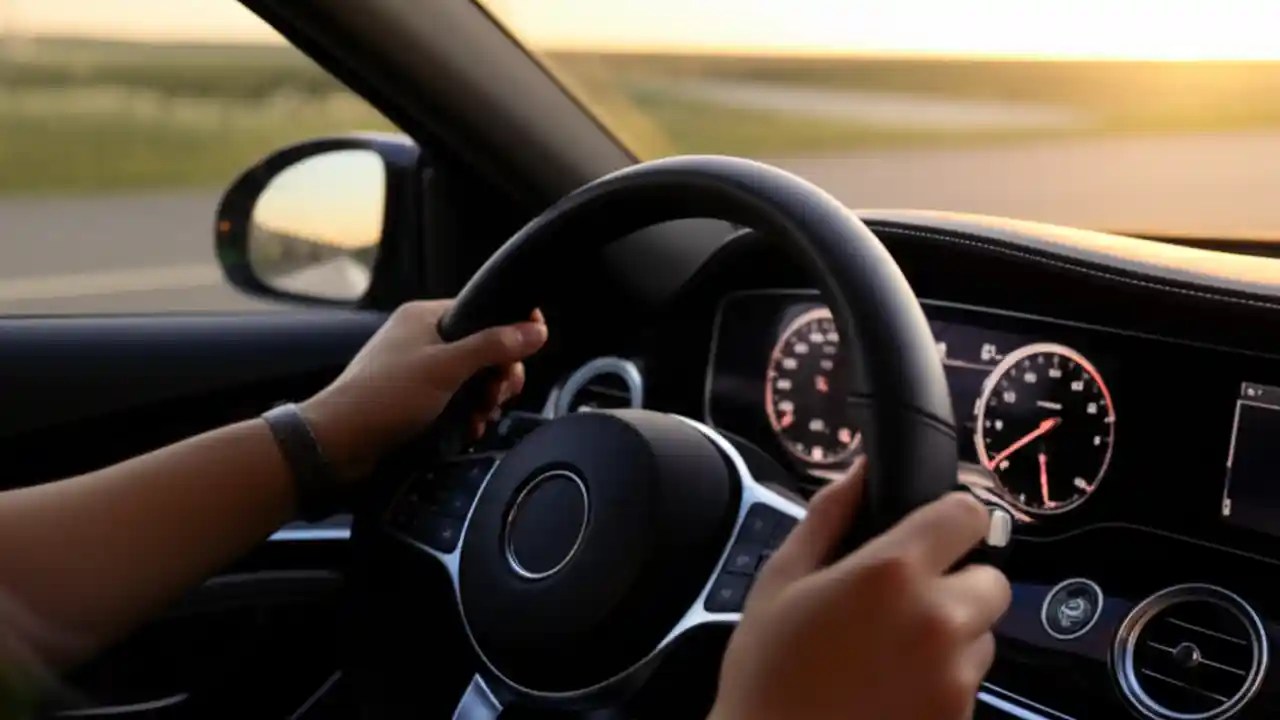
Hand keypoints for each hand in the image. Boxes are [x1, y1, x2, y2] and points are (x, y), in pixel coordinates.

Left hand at [299, 300, 547, 481]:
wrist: (338, 444)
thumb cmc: (387, 396)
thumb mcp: (446, 368)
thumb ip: (492, 346)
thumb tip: (537, 329)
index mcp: (425, 317)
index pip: (482, 313)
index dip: (508, 334)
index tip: (520, 358)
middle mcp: (421, 338)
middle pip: (482, 349)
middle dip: (497, 376)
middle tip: (498, 397)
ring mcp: (417, 370)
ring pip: (471, 379)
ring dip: (483, 400)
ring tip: (480, 418)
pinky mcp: (414, 400)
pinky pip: (454, 400)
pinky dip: (466, 414)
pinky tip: (468, 429)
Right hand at [711, 459, 1010, 719]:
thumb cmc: (766, 670)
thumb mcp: (781, 580)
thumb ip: (828, 516)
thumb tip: (861, 470)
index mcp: (892, 572)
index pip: (968, 515)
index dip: (951, 518)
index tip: (931, 532)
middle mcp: (938, 620)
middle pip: (990, 580)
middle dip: (957, 584)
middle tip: (904, 604)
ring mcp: (955, 677)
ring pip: (983, 635)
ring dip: (954, 636)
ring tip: (892, 653)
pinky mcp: (959, 718)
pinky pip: (970, 683)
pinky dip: (944, 682)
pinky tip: (892, 688)